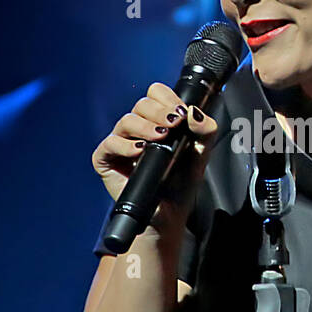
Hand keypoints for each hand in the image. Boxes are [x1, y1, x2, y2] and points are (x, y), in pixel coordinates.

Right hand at [90, 82, 218, 235]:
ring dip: (145, 126)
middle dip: (160, 112)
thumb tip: (195, 112)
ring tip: (160, 137)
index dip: (167, 98)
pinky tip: (139, 151)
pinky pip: (109, 144)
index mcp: (156, 123)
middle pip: (141, 104)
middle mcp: (136, 130)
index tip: (181, 113)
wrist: (168, 217)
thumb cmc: (180, 186)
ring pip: (126, 120)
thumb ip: (205, 131)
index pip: (155, 95)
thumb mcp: (200, 154)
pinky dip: (124, 145)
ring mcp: (120, 144)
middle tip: (174, 124)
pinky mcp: (106, 161)